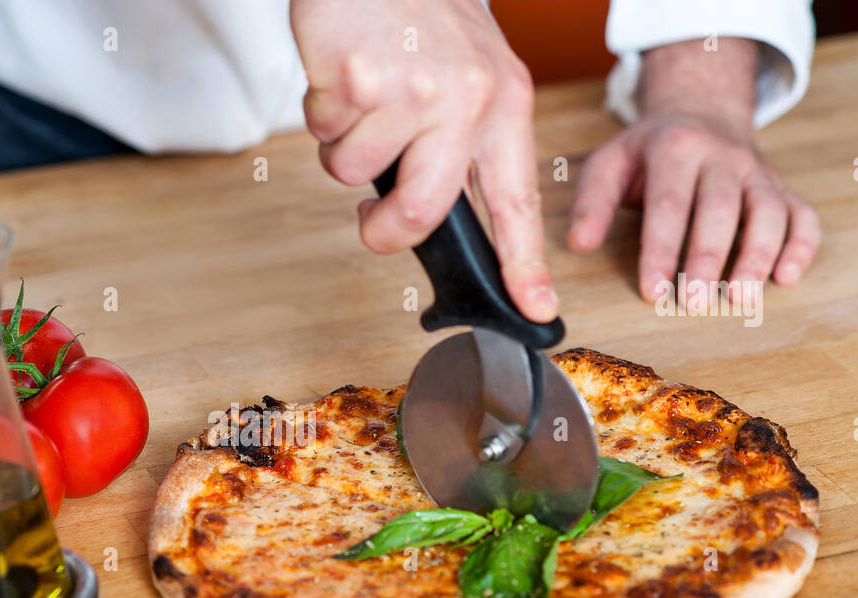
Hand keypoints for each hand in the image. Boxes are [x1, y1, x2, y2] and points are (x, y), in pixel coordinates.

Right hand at [290, 0, 558, 320]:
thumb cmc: (418, 10)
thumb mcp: (470, 69)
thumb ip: (460, 138)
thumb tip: (432, 213)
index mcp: (503, 103)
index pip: (515, 201)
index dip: (525, 264)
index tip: (537, 309)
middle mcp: (466, 100)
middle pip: (421, 214)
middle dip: (382, 232)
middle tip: (370, 219)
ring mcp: (411, 92)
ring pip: (354, 174)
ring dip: (343, 146)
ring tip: (360, 95)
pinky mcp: (358, 81)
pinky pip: (324, 134)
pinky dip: (320, 112)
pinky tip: (342, 70)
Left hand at [568, 37, 819, 306]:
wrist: (700, 113)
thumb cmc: (647, 154)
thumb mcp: (610, 162)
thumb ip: (592, 201)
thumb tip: (580, 243)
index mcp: (675, 148)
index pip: (669, 204)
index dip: (660, 250)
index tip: (652, 292)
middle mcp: (722, 156)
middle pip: (720, 209)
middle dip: (708, 258)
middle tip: (695, 302)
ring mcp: (757, 172)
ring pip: (768, 211)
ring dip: (757, 256)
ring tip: (741, 299)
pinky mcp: (781, 187)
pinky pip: (802, 214)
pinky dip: (801, 245)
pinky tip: (787, 278)